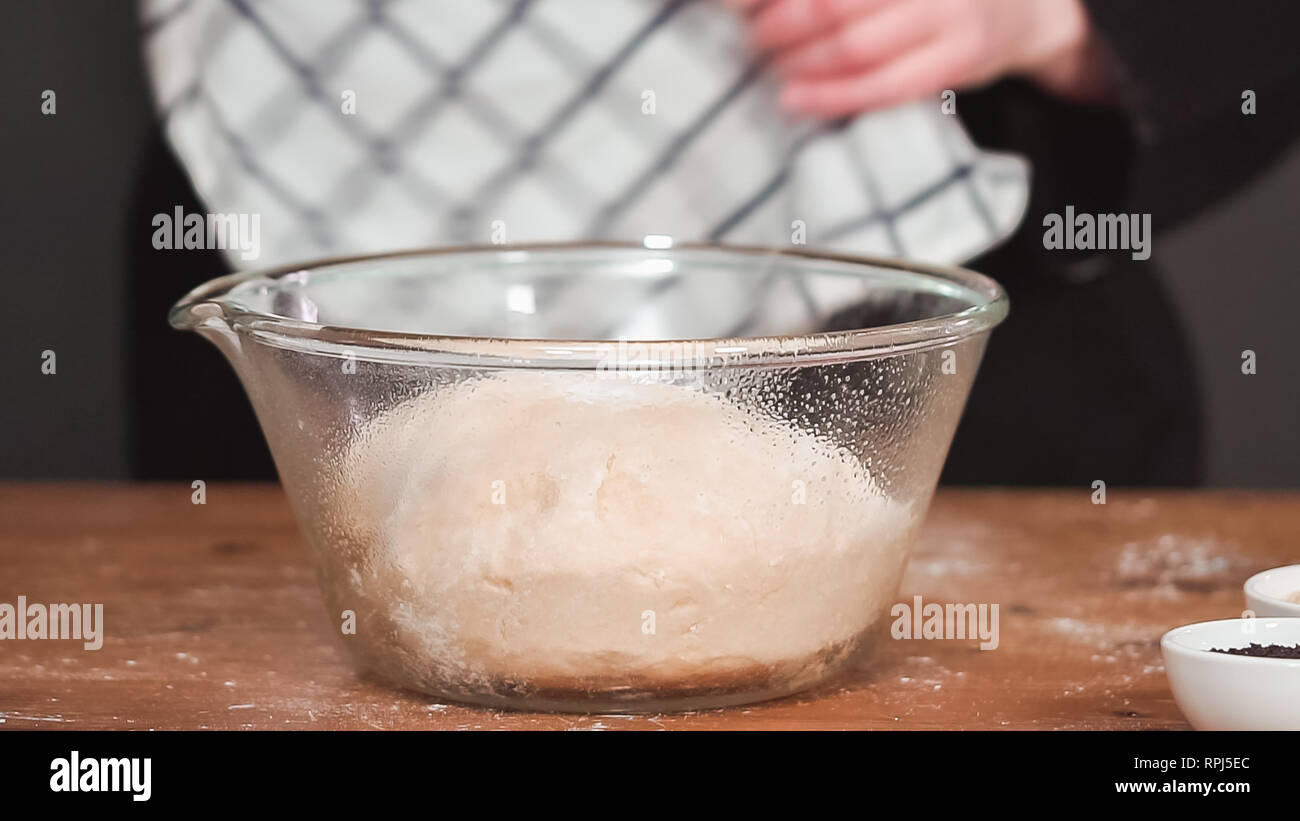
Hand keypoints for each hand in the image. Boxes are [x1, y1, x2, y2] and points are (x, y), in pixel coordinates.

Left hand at [725, 0, 1113, 117]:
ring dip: (797, 62)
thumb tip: (759, 7)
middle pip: (832, 2)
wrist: (1022, 12)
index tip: (736, 6)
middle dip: (778, 23)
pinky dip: (831, 95)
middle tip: (749, 37)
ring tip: (768, 67)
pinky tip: (795, 98)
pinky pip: (882, 86)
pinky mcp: (960, 58)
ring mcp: (949, 11)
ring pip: (853, 44)